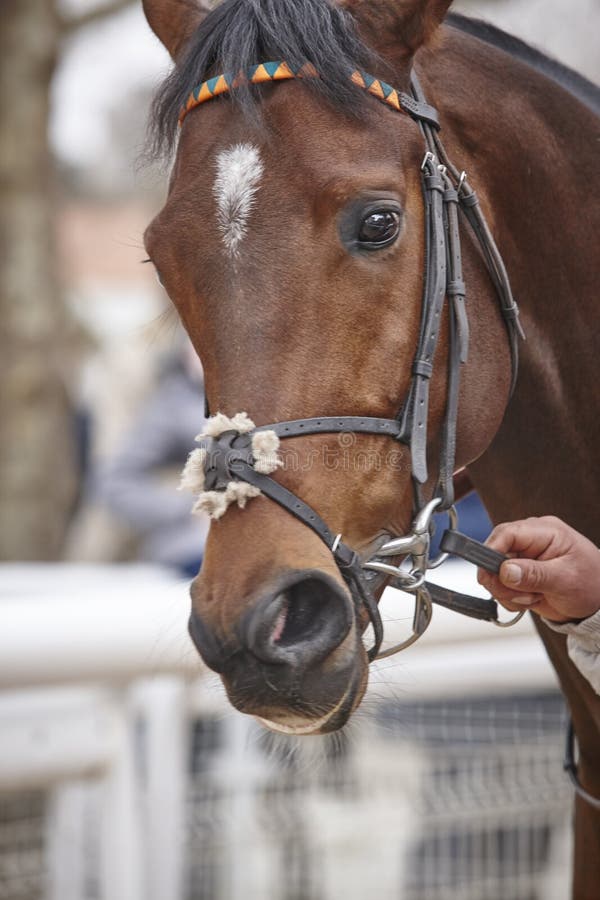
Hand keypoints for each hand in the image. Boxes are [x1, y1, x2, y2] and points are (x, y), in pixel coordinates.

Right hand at [477, 516, 599, 622]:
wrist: (598, 604)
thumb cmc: (592, 585)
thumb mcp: (566, 579)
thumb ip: (535, 574)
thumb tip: (505, 571)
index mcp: (544, 531)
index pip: (506, 533)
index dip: (491, 552)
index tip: (487, 575)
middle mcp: (530, 542)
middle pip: (494, 553)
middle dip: (501, 580)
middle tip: (519, 595)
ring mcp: (523, 558)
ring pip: (494, 573)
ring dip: (507, 592)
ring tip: (533, 598)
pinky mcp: (519, 575)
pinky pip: (500, 586)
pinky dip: (510, 598)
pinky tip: (530, 600)